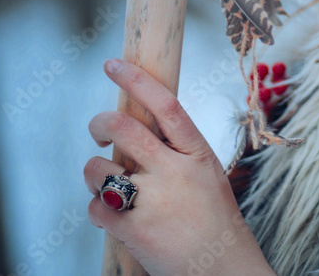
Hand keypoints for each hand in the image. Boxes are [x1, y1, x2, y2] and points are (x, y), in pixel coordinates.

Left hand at [83, 58, 273, 275]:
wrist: (223, 268)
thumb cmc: (214, 221)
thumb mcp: (206, 175)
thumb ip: (176, 153)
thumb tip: (134, 130)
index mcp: (198, 153)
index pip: (166, 105)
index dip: (137, 80)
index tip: (114, 63)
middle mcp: (175, 171)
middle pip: (123, 128)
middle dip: (100, 123)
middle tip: (99, 131)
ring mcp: (153, 199)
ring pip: (99, 167)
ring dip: (97, 174)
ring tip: (115, 188)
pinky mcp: (133, 227)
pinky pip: (95, 205)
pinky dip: (99, 210)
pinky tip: (119, 218)